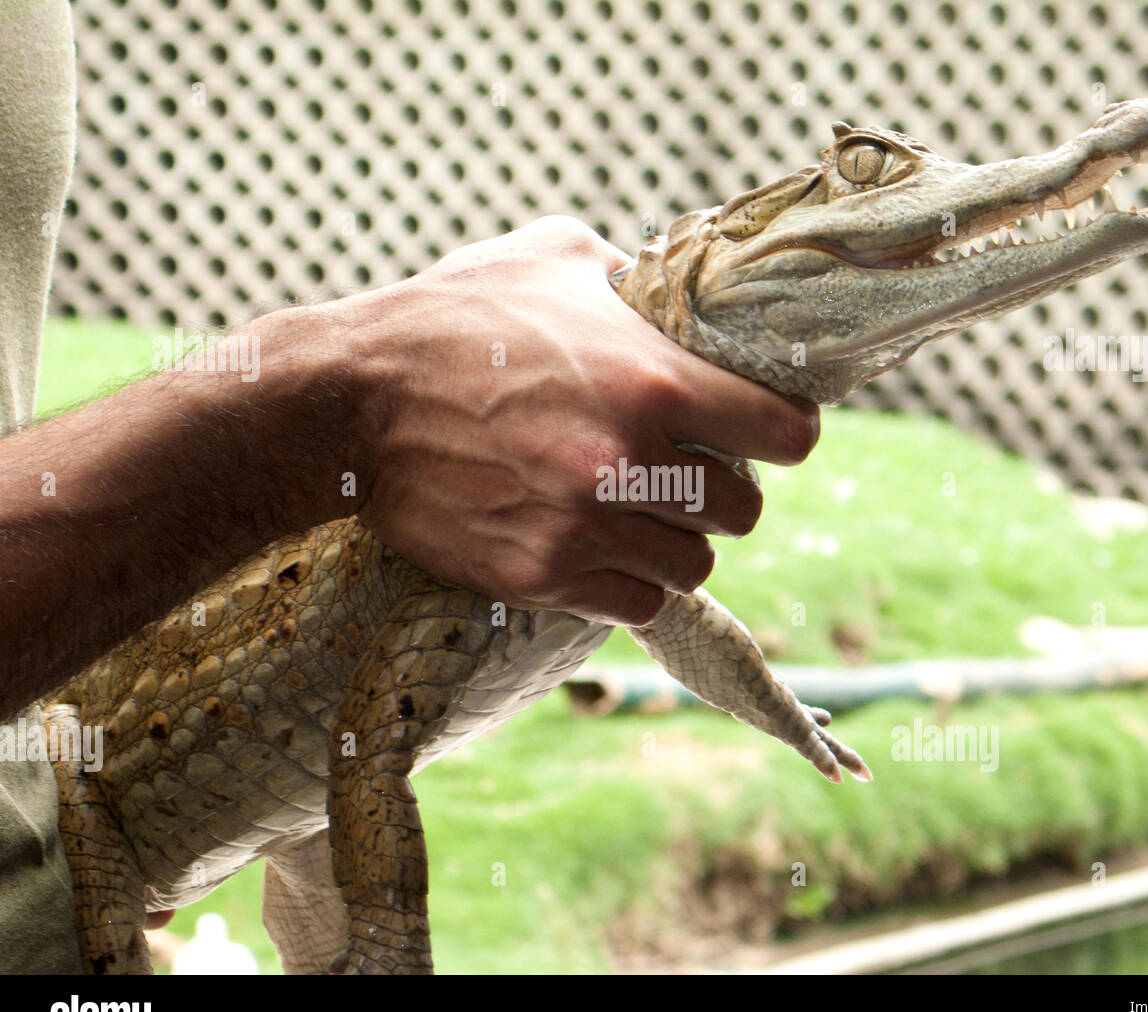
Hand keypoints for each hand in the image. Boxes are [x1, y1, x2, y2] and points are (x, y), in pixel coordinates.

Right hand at [326, 216, 819, 625]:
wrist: (347, 402)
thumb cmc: (453, 318)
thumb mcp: (554, 258)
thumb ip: (637, 278)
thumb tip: (684, 291)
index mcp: (653, 379)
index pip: (788, 434)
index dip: (783, 429)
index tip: (761, 426)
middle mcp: (630, 463)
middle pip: (745, 510)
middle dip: (723, 488)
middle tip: (682, 467)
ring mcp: (585, 529)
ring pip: (694, 567)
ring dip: (676, 540)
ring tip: (635, 508)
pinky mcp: (542, 578)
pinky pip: (637, 604)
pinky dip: (630, 581)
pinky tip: (598, 544)